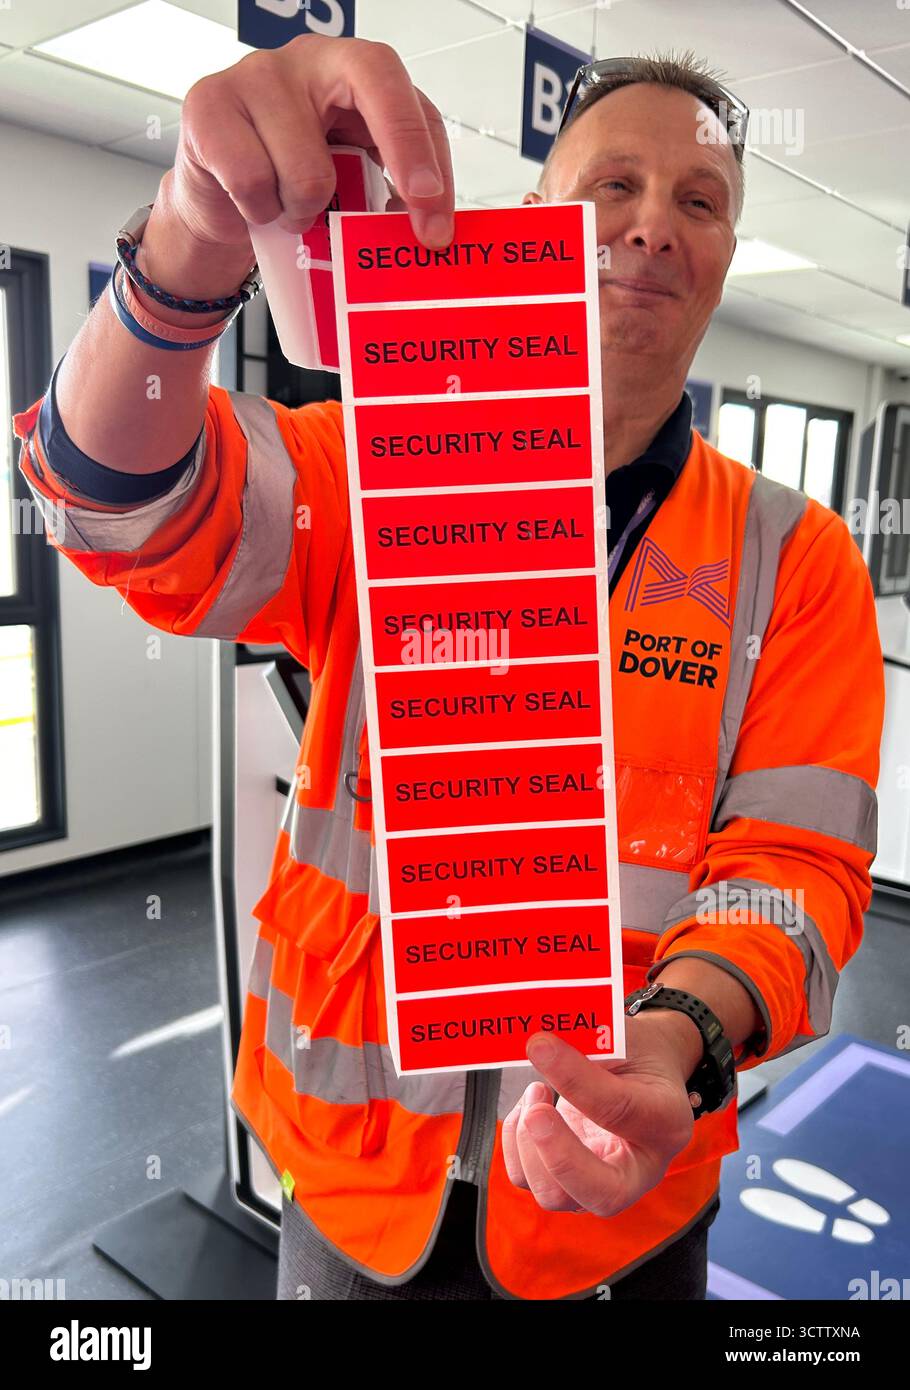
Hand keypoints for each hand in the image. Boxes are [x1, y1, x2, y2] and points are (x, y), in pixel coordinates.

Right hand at [171, 33, 453, 251]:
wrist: (217, 201)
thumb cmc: (288, 184)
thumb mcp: (350, 181)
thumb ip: (389, 192)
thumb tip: (430, 234)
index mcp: (352, 72)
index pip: (407, 98)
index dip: (428, 157)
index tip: (437, 222)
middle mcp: (308, 59)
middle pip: (373, 82)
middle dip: (403, 152)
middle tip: (411, 221)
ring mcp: (255, 75)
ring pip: (307, 170)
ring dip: (305, 213)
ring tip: (292, 210)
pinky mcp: (208, 104)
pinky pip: (253, 182)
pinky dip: (261, 213)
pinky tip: (257, 205)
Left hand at [501, 1016, 696, 1216]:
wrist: (644, 1072)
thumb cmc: (635, 1052)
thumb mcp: (624, 1035)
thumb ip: (589, 1040)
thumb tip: (538, 1042)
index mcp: (666, 1121)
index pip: (620, 1110)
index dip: (574, 1078)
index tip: (540, 1046)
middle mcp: (642, 1166)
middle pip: (604, 1194)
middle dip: (560, 1156)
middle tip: (535, 1112)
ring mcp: (604, 1182)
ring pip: (556, 1196)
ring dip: (529, 1144)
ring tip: (536, 1092)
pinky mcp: (570, 1183)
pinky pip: (528, 1181)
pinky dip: (515, 1144)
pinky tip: (528, 1109)